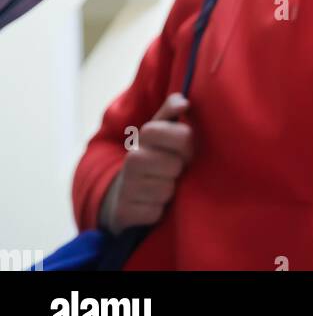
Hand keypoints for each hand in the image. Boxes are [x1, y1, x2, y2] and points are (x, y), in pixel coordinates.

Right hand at [101, 92, 192, 232]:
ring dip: (168, 193)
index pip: (183, 135)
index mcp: (145, 136)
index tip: (185, 150)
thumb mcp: (159, 131)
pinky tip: (150, 204)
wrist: (121, 194)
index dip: (188, 145)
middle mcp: (132, 158)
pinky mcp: (124, 211)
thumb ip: (171, 111)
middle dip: (177, 171)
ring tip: (160, 187)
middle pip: (176, 166)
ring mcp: (126, 185)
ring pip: (167, 191)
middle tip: (170, 171)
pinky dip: (157, 212)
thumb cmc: (151, 158)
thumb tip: (184, 102)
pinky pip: (155, 213)